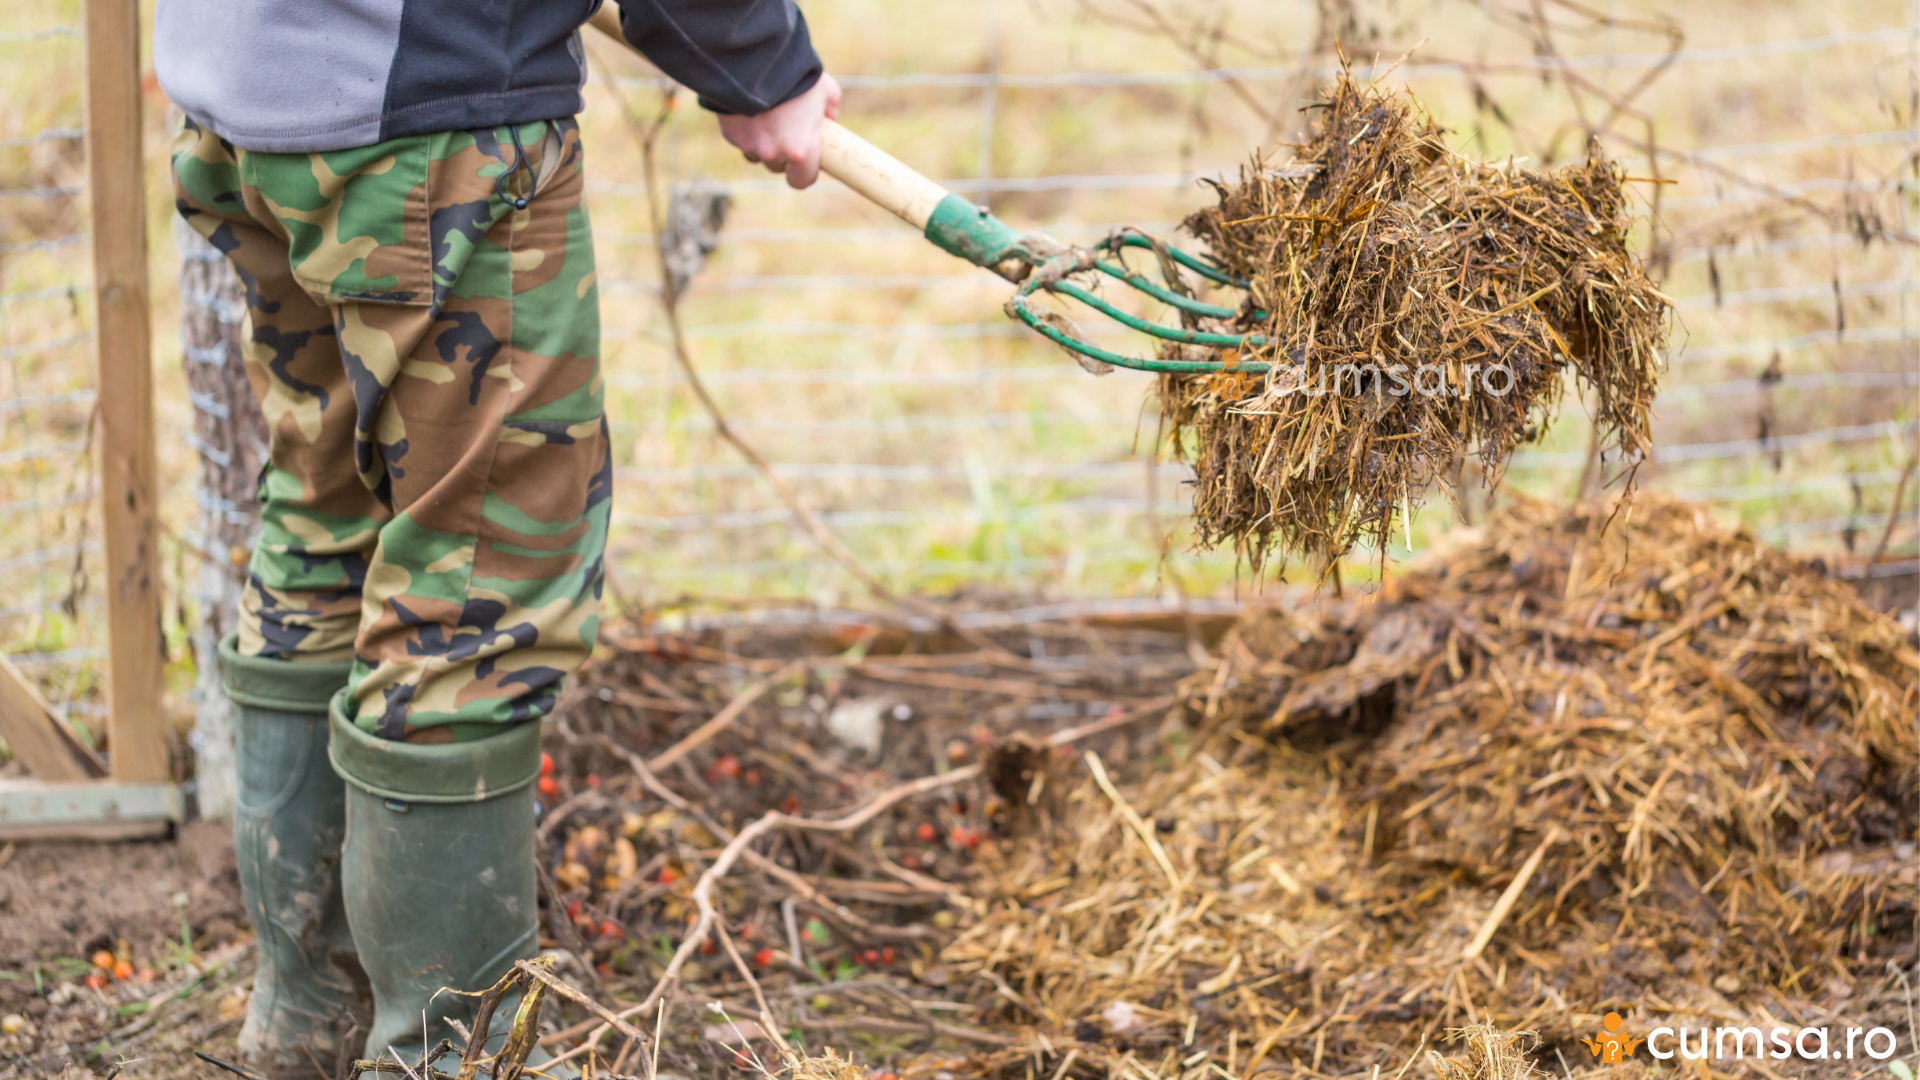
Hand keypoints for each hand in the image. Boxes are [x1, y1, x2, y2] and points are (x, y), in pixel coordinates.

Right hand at [717, 73, 841, 189]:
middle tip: (787, 129)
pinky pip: (740, 138)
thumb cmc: (797, 75)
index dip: (803, 172)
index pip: (801, 181)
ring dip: (762, 142)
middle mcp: (773, 153)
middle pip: (777, 166)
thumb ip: (830, 108)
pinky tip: (750, 107)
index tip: (805, 161)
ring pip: (756, 154)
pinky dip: (745, 128)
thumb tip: (829, 119)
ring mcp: (749, 145)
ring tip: (767, 115)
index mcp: (800, 151)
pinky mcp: (730, 133)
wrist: (757, 58)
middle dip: (782, 153)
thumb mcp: (825, 89)